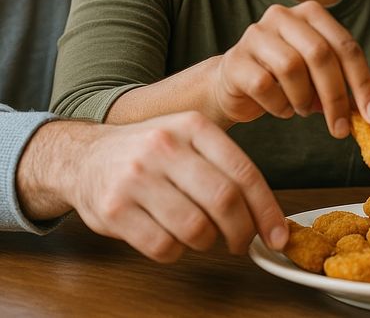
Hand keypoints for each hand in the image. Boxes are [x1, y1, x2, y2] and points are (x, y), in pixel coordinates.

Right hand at [19, 112, 286, 262]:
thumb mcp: (188, 139)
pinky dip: (176, 251)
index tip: (278, 234)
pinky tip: (172, 238)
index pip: (244, 173)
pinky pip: (163, 246)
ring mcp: (136, 177)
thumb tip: (267, 215)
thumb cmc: (149, 153)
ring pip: (195, 227)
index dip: (267, 210)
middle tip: (242, 243)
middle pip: (224, 200)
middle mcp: (164, 146)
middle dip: (242, 231)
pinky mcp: (113, 208)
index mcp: (193, 126)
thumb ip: (226, 167)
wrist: (84, 156)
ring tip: (202, 235)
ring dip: (207, 242)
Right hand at [212, 0, 369, 137]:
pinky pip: (264, 85)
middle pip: (320, 54)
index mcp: (312, 14)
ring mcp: (256, 34)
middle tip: (341, 129)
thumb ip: (343, 87)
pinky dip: (279, 105)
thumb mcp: (318, 77)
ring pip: (291, 67)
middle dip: (335, 96)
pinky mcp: (235, 59)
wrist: (233, 83)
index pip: (346, 46)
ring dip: (303, 99)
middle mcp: (283, 16)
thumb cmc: (284, 79)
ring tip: (303, 110)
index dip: (363, 83)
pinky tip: (282, 109)